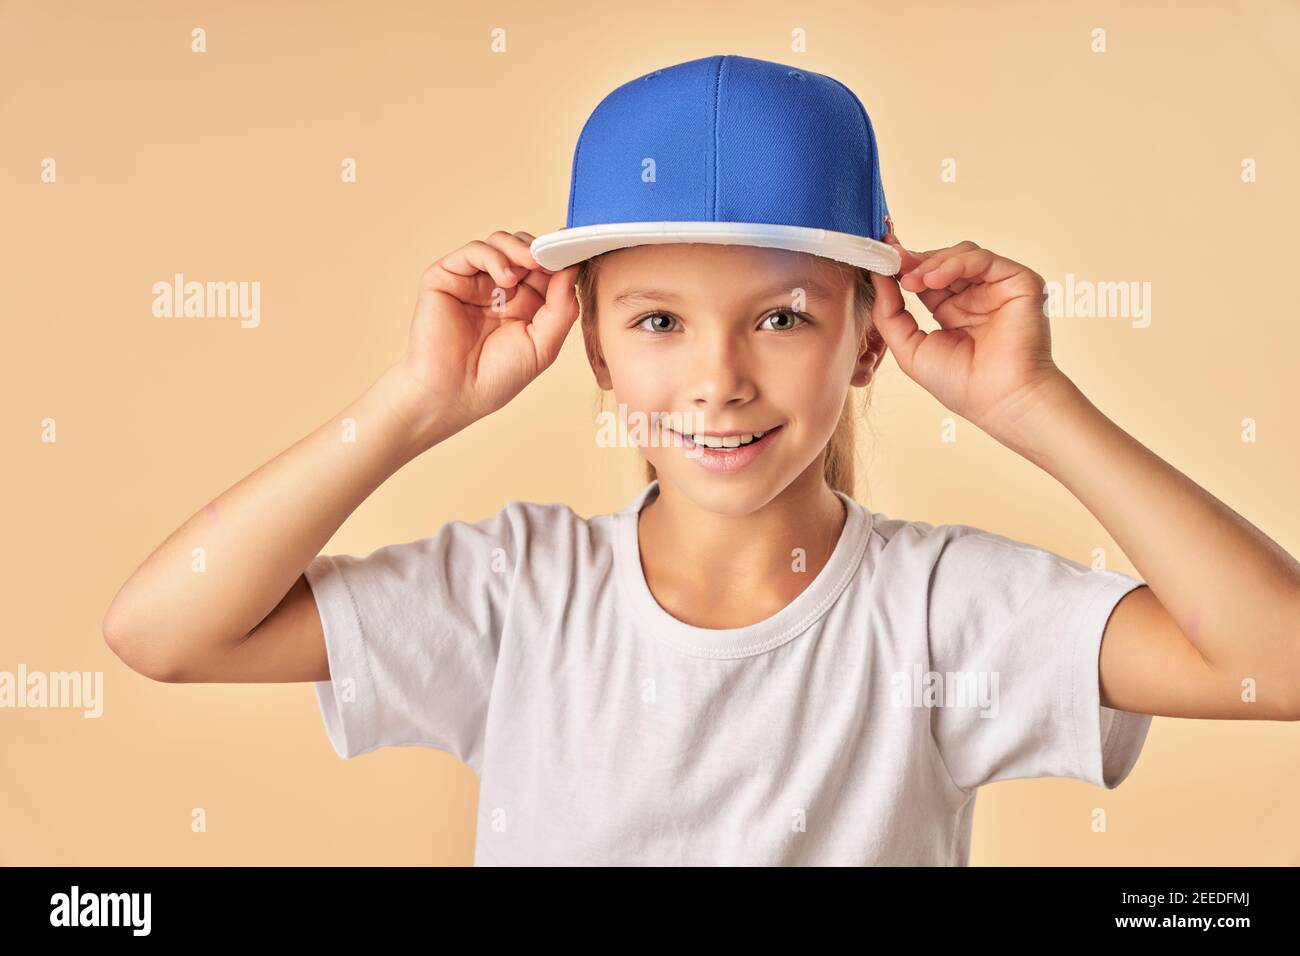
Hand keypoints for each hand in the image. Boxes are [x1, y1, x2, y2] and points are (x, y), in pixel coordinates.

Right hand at [398, 230, 580, 428]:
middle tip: (553, 257)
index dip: (561, 259)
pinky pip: (474, 251)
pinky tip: (506, 278)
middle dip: (542, 250)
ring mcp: (473, 281)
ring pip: (501, 242)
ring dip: (520, 248)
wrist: (455, 394)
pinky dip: (494, 256)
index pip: (547, 268)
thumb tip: (573, 269)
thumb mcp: (544, 345)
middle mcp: (499, 289)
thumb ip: (562, 307)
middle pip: (525, 248)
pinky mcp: (447, 277)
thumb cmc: (497, 377)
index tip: (578, 251)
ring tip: (529, 265)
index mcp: (525, 303)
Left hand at [869, 235, 1066, 440]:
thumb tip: (877, 278)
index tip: (880, 256)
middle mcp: (976, 296)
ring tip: (913, 282)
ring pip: (962, 254)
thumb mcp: (910, 348)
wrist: (999, 399)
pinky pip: (983, 260)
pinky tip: (934, 280)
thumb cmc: (961, 384)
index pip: (926, 277)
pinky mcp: (1018, 282)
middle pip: (942, 261)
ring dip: (932, 263)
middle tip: (891, 264)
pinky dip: (956, 263)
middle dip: (914, 261)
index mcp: (953, 311)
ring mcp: (997, 288)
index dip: (904, 267)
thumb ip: (890, 314)